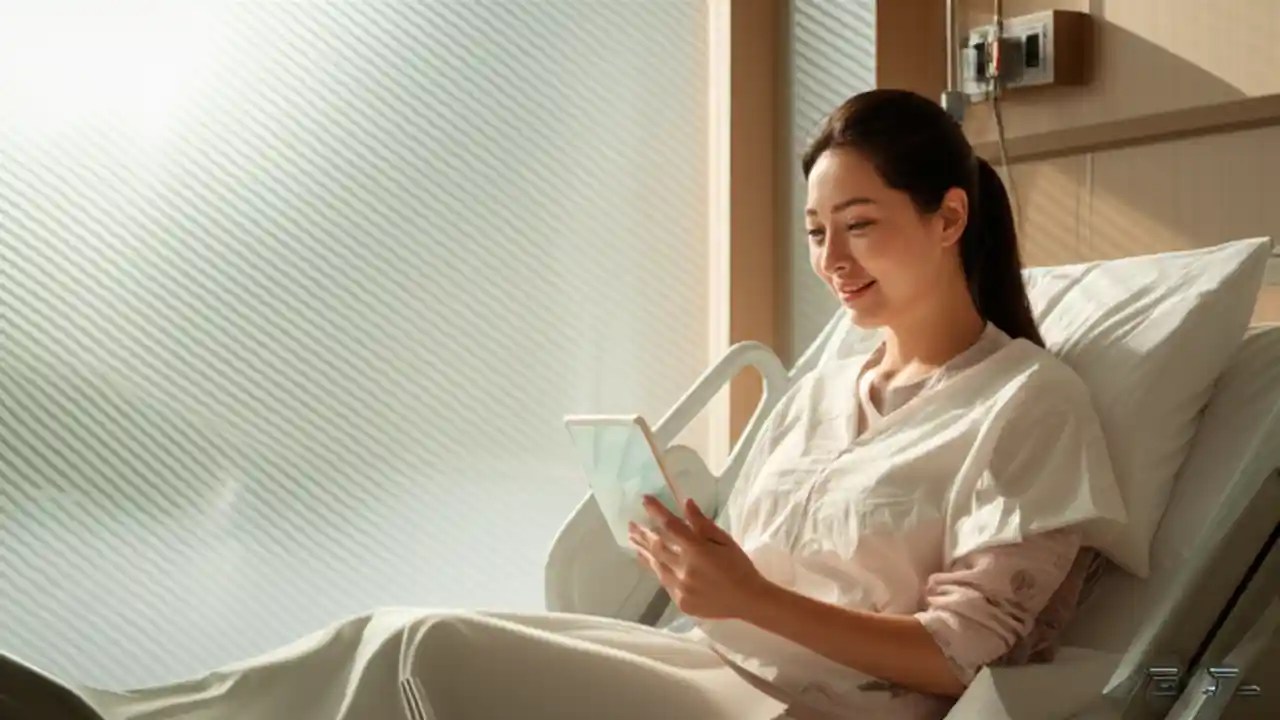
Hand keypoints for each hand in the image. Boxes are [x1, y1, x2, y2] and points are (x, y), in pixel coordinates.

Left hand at [628, 496, 772, 619]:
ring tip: (634, 542)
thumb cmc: (739, 566)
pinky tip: (650, 563)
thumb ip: (702, 524)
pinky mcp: (680, 602)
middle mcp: (685, 569)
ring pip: (656, 566)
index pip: (671, 526)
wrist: (748, 600)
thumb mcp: (725, 540)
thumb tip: (686, 503)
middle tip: (631, 525)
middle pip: (657, 547)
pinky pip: (664, 583)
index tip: (644, 500)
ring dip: (644, 553)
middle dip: (643, 534)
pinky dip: (657, 570)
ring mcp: (680, 588)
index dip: (656, 511)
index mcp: (697, 550)